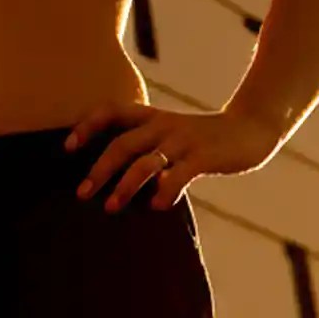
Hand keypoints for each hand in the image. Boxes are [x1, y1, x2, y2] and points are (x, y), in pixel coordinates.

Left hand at [64, 101, 281, 212]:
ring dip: (125, 185)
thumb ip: (147, 149)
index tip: (67, 146)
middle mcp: (163, 125)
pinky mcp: (204, 156)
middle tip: (81, 193)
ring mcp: (183, 140)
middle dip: (99, 170)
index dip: (88, 125)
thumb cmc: (203, 137)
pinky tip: (156, 207)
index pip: (111, 111)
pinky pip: (179, 174)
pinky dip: (165, 191)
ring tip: (110, 207)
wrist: (251, 127)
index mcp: (152, 117)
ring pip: (145, 162)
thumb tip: (115, 178)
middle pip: (122, 144)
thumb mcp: (171, 134)